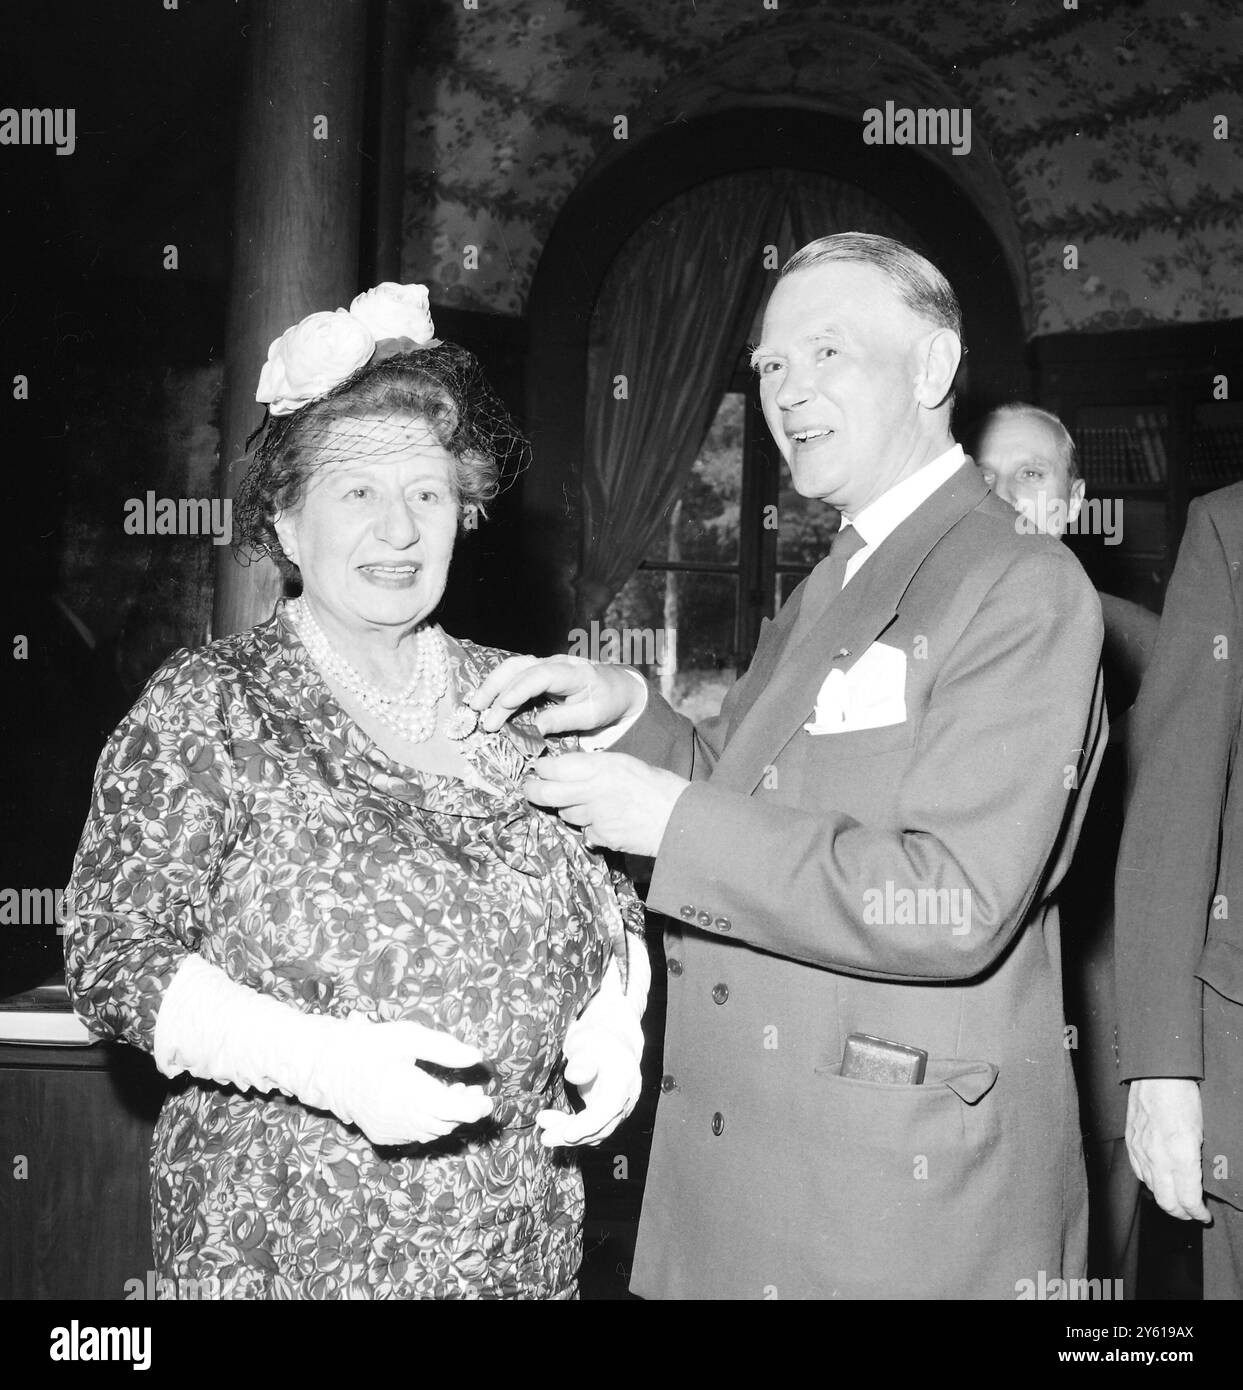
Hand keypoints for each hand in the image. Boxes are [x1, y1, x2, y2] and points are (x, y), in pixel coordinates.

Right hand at [322, 1015, 493, 1147]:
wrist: (329, 1068)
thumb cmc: (370, 1046)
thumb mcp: (408, 1037)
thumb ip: (445, 1048)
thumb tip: (476, 1056)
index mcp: (413, 1094)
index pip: (456, 1110)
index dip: (476, 1107)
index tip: (488, 1099)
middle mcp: (404, 1119)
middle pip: (446, 1122)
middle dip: (464, 1109)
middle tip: (473, 1091)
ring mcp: (392, 1132)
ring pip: (432, 1132)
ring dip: (447, 1116)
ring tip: (453, 1094)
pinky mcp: (384, 1137)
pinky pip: (414, 1135)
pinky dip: (427, 1123)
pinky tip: (427, 1104)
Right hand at [466, 654, 643, 736]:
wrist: (618, 687)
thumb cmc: (607, 702)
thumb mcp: (592, 716)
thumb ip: (564, 720)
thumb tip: (536, 726)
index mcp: (573, 672)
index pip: (541, 676)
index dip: (520, 689)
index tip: (504, 705)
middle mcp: (555, 663)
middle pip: (519, 666)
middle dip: (496, 687)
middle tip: (479, 711)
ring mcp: (545, 664)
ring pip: (513, 666)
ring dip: (492, 683)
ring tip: (475, 704)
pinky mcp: (539, 671)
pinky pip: (515, 673)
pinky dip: (498, 684)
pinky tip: (485, 699)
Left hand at [521, 750, 687, 856]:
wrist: (682, 819)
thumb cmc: (659, 787)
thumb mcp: (627, 764)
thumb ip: (598, 767)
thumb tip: (571, 769)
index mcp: (601, 766)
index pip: (555, 767)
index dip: (543, 768)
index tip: (540, 768)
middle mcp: (594, 790)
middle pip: (547, 792)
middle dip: (533, 790)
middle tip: (529, 789)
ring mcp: (596, 816)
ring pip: (565, 813)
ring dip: (568, 809)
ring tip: (584, 805)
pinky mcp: (603, 837)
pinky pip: (586, 832)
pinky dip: (591, 829)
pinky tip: (606, 823)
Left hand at [536, 1001, 642, 1148]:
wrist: (613, 1039)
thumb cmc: (596, 1038)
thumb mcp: (586, 1040)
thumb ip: (582, 1058)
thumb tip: (575, 1075)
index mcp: (623, 1077)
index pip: (609, 1107)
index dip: (589, 1124)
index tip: (567, 1134)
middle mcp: (626, 1096)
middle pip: (602, 1125)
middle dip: (572, 1134)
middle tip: (545, 1137)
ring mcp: (621, 1107)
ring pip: (597, 1131)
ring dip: (571, 1135)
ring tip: (546, 1134)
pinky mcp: (610, 1113)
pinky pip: (594, 1128)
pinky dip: (576, 1131)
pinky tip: (556, 1127)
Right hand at [1125, 1077, 1210, 1222]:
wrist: (1156, 1074)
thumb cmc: (1184, 1098)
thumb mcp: (1202, 1133)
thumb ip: (1198, 1162)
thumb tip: (1200, 1182)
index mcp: (1181, 1156)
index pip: (1188, 1200)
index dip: (1198, 1214)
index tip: (1205, 1215)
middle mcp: (1158, 1158)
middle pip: (1167, 1202)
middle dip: (1182, 1213)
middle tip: (1193, 1213)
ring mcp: (1141, 1151)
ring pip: (1151, 1189)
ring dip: (1166, 1198)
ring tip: (1177, 1198)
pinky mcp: (1131, 1143)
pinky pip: (1139, 1172)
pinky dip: (1150, 1182)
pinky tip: (1159, 1180)